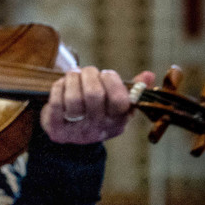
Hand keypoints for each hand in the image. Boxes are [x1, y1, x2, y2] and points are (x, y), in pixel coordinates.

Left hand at [40, 67, 155, 144]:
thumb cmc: (97, 110)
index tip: (105, 74)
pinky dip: (58, 88)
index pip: (120, 101)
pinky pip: (56, 104)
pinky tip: (61, 85)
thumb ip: (134, 89)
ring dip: (72, 79)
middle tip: (86, 71)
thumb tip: (148, 76)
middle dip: (89, 75)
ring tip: (73, 75)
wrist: (71, 133)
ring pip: (73, 98)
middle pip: (94, 95)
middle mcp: (99, 128)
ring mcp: (77, 131)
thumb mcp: (116, 102)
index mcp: (117, 120)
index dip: (112, 81)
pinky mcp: (57, 130)